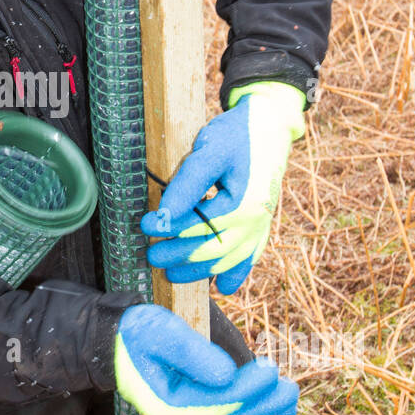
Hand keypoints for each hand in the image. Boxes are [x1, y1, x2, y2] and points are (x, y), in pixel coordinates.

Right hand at [114, 304, 297, 414]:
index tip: (270, 369)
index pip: (216, 404)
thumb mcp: (159, 331)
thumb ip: (190, 351)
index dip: (248, 390)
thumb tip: (229, 374)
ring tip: (289, 399)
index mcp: (165, 404)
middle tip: (289, 385)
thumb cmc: (137, 333)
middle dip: (264, 407)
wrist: (116, 344)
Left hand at [141, 81, 305, 294]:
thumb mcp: (210, 152)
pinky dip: (235, 274)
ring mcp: (260, 226)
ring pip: (227, 260)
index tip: (145, 225)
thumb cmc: (236, 135)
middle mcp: (255, 222)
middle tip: (151, 256)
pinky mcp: (262, 226)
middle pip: (210, 250)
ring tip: (172, 273)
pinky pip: (249, 258)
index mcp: (242, 205)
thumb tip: (163, 217)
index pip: (197, 226)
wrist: (269, 127)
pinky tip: (222, 288)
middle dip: (177, 256)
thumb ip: (187, 185)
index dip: (167, 229)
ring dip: (199, 272)